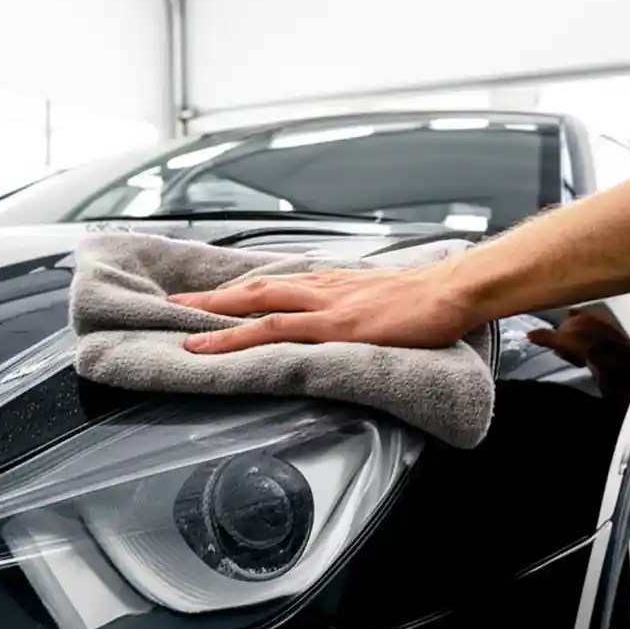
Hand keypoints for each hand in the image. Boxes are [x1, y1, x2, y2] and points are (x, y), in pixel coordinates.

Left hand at [168, 264, 478, 353]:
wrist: (451, 290)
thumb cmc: (425, 297)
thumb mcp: (380, 296)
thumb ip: (353, 306)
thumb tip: (342, 319)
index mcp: (332, 282)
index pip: (275, 283)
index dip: (240, 290)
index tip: (212, 295)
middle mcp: (322, 288)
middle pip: (255, 289)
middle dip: (214, 299)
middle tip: (178, 306)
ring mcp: (326, 306)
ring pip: (259, 308)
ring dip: (219, 321)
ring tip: (189, 336)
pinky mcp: (335, 326)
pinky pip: (280, 330)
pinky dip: (247, 337)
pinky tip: (227, 345)